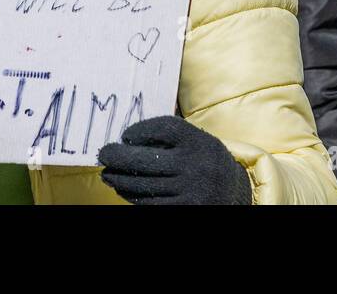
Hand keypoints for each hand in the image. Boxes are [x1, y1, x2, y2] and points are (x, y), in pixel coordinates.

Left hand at [97, 116, 252, 204]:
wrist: (232, 190)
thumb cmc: (204, 158)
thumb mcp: (197, 138)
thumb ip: (171, 132)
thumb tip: (131, 132)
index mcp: (198, 141)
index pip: (164, 128)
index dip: (141, 130)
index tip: (125, 134)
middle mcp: (196, 165)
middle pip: (148, 159)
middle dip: (119, 157)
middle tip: (103, 154)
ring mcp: (190, 189)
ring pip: (145, 185)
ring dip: (120, 180)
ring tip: (107, 173)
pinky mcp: (185, 208)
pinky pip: (151, 203)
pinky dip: (132, 196)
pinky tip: (122, 189)